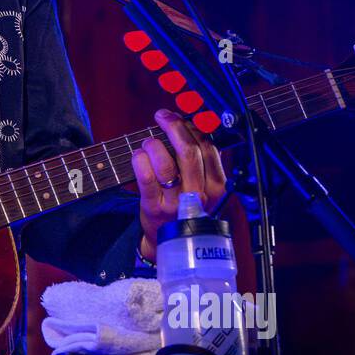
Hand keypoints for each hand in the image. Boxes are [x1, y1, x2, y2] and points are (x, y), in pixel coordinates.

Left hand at [131, 108, 226, 263]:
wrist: (168, 238)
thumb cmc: (185, 203)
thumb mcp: (202, 184)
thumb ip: (199, 157)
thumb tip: (189, 121)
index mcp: (216, 186)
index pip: (208, 147)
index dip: (193, 126)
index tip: (181, 116)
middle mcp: (198, 194)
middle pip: (188, 152)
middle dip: (174, 127)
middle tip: (162, 116)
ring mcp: (176, 203)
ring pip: (166, 163)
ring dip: (154, 144)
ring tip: (149, 142)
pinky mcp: (154, 208)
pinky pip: (145, 178)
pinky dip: (140, 160)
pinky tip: (139, 154)